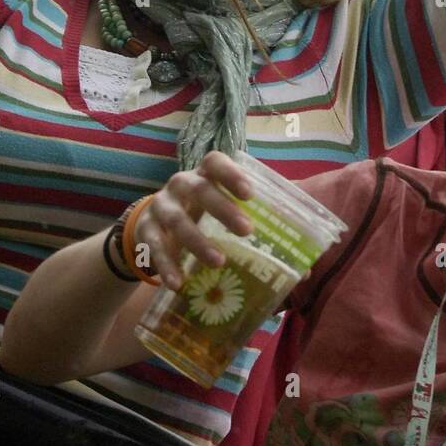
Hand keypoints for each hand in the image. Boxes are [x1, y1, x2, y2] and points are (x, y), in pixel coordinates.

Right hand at [132, 153, 254, 289]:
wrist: (153, 225)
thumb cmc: (199, 212)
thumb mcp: (218, 204)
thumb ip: (250, 210)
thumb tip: (300, 219)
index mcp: (203, 174)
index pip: (215, 162)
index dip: (231, 174)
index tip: (250, 194)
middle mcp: (180, 184)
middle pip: (199, 190)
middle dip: (223, 209)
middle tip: (247, 230)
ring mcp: (160, 205)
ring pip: (177, 219)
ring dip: (197, 241)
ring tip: (218, 262)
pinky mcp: (145, 229)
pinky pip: (154, 246)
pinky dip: (166, 265)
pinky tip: (178, 283)